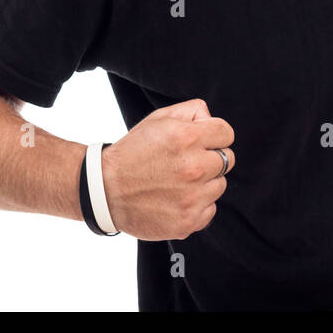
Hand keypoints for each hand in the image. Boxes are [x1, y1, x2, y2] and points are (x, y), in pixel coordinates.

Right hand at [102, 98, 234, 240]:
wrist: (105, 190)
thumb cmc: (133, 153)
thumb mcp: (158, 119)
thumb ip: (191, 111)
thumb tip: (211, 119)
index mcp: (187, 138)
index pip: (226, 133)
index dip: (214, 135)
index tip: (201, 142)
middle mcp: (193, 167)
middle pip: (227, 159)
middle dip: (210, 158)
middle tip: (186, 162)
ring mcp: (192, 197)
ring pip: (220, 185)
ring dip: (205, 183)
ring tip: (177, 182)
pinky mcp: (188, 221)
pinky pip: (210, 210)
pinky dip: (197, 205)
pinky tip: (176, 199)